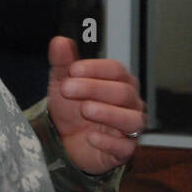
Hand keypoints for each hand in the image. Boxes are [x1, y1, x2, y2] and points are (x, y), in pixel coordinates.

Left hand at [46, 36, 145, 174]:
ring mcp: (130, 128)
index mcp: (119, 82)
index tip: (72, 70)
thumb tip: (59, 41)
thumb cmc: (71, 108)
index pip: (116, 70)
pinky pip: (125, 147)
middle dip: (94, 88)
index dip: (95, 69)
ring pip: (132, 119)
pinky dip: (108, 142)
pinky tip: (92, 137)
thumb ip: (63, 63)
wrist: (65, 141)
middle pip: (123, 92)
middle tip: (67, 89)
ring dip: (108, 113)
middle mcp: (130, 103)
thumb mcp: (63, 83)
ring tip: (85, 109)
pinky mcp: (124, 151)